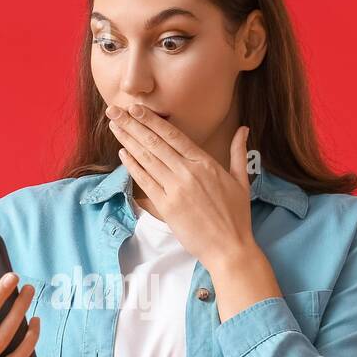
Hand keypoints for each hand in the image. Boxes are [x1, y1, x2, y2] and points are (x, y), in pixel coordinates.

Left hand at [105, 102, 259, 272]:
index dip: (152, 121)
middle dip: (132, 124)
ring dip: (128, 140)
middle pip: (155, 143)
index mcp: (205, 163)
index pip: (173, 135)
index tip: (136, 108)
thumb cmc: (236, 216)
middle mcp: (188, 172)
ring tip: (113, 125)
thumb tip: (243, 129)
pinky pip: (145, 182)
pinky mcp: (166, 207)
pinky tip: (122, 153)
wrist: (229, 248)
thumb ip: (238, 152)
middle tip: (114, 110)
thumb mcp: (241, 180)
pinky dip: (132, 166)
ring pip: (147, 159)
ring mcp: (175, 189)